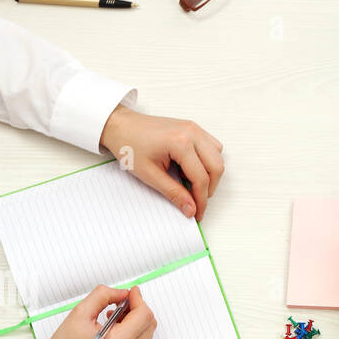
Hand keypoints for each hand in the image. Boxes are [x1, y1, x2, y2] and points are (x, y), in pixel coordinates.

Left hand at [101, 106, 224, 220]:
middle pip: (217, 167)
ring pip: (218, 157)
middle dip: (209, 189)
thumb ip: (174, 193)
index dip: (201, 200)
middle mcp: (192, 133)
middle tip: (196, 201)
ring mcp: (194, 128)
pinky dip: (208, 161)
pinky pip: (213, 147)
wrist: (121, 126)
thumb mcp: (150, 175)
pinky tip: (191, 168)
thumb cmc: (130, 145)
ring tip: (191, 183)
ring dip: (210, 174)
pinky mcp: (193, 128)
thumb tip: (191, 209)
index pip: (201, 178)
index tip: (197, 213)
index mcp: (180, 143)